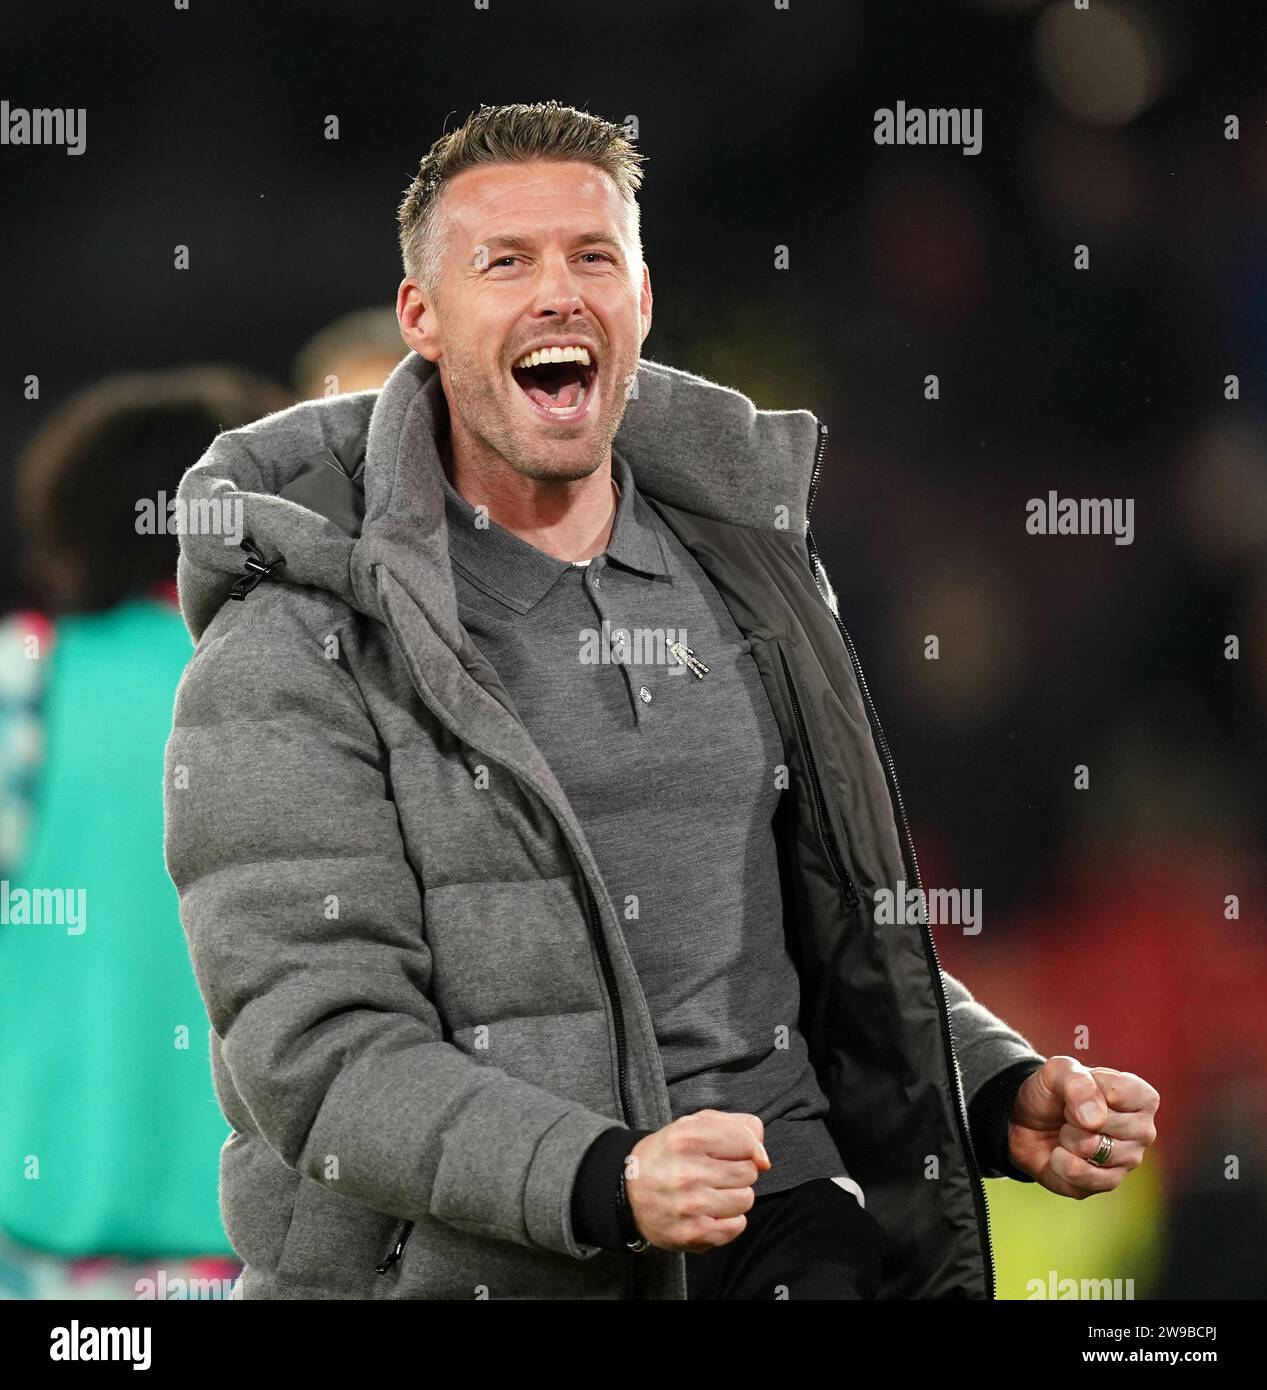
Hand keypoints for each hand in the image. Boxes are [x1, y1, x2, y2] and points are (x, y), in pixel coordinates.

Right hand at [624, 1109, 771, 1252]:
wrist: (627, 1191)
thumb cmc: (668, 1154)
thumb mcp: (694, 1124)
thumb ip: (736, 1126)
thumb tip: (763, 1157)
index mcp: (689, 1137)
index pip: (747, 1141)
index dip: (745, 1146)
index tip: (733, 1151)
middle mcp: (688, 1171)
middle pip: (749, 1172)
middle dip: (738, 1171)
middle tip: (715, 1172)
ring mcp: (690, 1206)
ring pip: (746, 1199)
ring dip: (734, 1196)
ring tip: (711, 1191)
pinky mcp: (692, 1234)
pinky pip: (737, 1227)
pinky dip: (729, 1220)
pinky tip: (710, 1211)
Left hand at [1005, 1056, 1158, 1197]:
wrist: (1028, 1124)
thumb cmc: (1052, 1093)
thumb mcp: (1057, 1071)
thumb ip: (1076, 1081)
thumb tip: (1095, 1119)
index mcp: (1141, 1097)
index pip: (1117, 1092)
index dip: (1085, 1088)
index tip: (1079, 1088)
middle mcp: (1144, 1131)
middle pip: (1103, 1122)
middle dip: (1073, 1114)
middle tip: (1070, 1113)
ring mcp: (1129, 1161)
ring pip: (1090, 1148)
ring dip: (1066, 1137)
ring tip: (1068, 1132)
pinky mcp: (1106, 1184)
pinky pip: (1077, 1174)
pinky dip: (1058, 1161)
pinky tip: (1061, 1154)